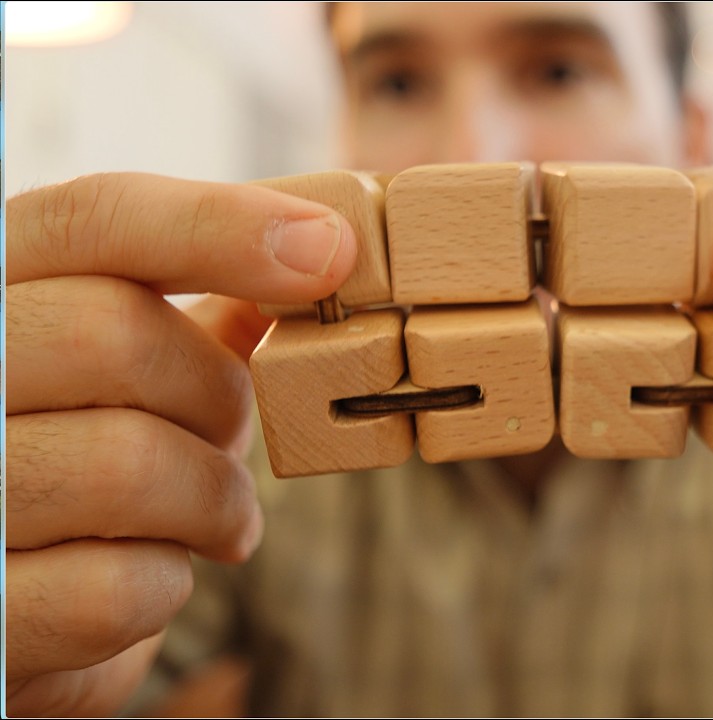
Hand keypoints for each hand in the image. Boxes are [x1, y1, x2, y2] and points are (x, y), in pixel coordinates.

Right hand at [4, 173, 355, 714]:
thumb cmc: (57, 468)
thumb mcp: (99, 375)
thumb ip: (180, 318)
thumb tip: (316, 248)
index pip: (93, 220)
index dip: (222, 226)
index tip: (332, 253)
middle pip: (115, 334)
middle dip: (216, 396)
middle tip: (229, 437)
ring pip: (125, 464)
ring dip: (211, 501)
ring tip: (211, 519)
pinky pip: (111, 589)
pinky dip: (163, 586)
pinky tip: (142, 579)